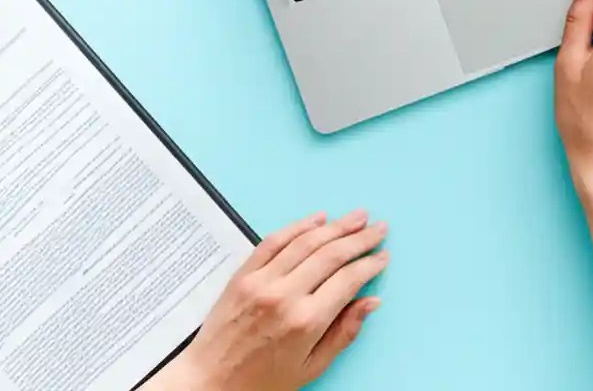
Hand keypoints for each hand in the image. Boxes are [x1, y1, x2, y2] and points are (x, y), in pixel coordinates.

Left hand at [143, 211, 388, 390]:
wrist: (210, 381)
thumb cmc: (261, 380)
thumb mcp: (311, 367)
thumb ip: (344, 332)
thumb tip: (371, 302)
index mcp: (305, 322)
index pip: (348, 280)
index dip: (370, 264)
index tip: (382, 256)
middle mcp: (284, 296)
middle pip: (331, 255)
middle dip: (360, 238)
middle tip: (379, 228)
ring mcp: (261, 282)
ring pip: (306, 242)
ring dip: (336, 226)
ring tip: (357, 217)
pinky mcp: (243, 276)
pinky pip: (273, 242)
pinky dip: (298, 227)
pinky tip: (317, 220)